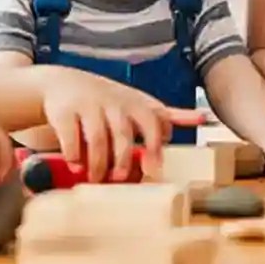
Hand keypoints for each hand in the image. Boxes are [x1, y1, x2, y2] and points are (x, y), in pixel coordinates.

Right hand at [38, 67, 203, 182]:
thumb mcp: (138, 103)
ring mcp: (88, 106)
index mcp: (134, 104)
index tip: (152, 168)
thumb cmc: (108, 101)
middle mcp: (113, 103)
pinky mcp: (64, 111)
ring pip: (98, 139)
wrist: (63, 83)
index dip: (154, 146)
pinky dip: (73, 154)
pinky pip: (70, 136)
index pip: (152, 122)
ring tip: (96, 178)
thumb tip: (201, 118)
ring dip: (98, 163)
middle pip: (123, 135)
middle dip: (123, 160)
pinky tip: (76, 165)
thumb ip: (166, 114)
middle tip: (120, 179)